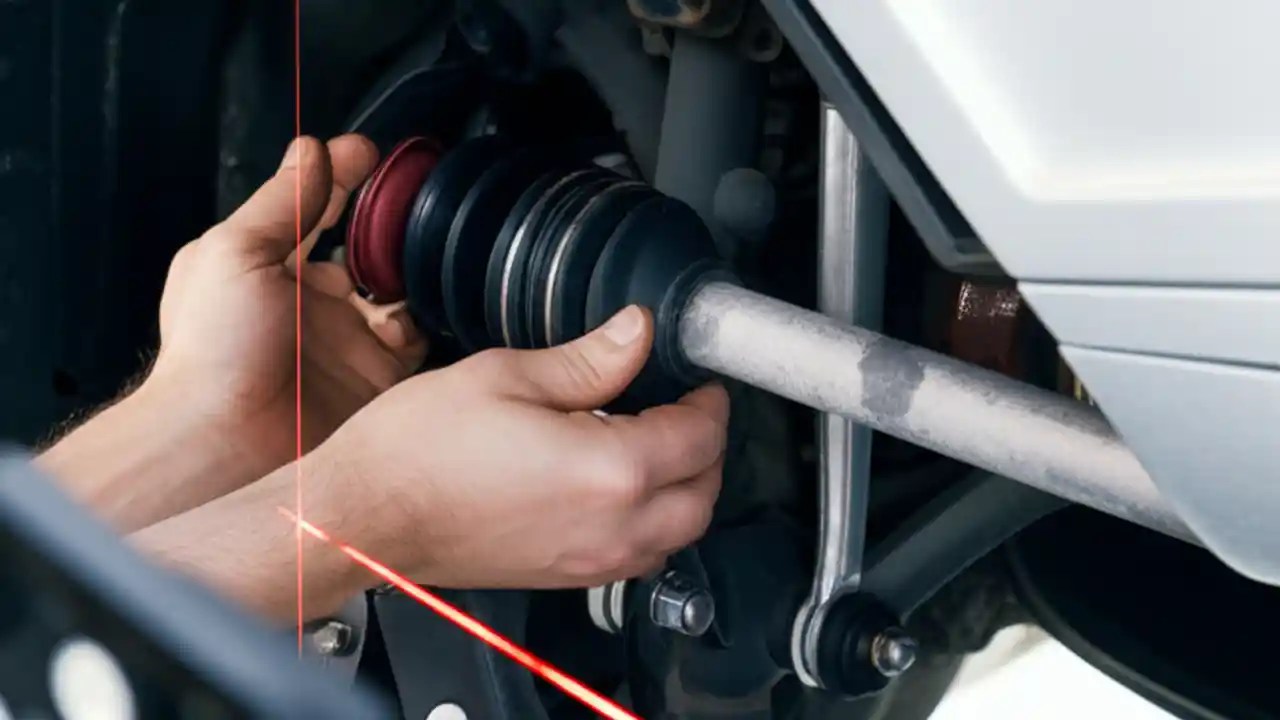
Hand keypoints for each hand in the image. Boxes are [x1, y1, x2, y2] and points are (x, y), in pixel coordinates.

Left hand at [151, 135, 424, 483]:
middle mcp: (315, 307)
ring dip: (416, 279)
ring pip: (404, 297)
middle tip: (413, 216)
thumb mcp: (236, 254)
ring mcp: (349, 345)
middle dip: (396, 234)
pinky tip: (425, 313)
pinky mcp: (380, 384)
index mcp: (273, 270)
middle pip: (371, 254)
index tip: (374, 153)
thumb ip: (283, 201)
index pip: (320, 208)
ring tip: (418, 268)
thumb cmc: (213, 351)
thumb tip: (315, 147)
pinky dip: (432, 325)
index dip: (349, 177)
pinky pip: (422, 347)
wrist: (224, 445)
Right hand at [311, 305, 729, 588]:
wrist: (365, 517)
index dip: (708, 401)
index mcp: (609, 470)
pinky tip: (619, 488)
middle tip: (688, 409)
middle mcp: (612, 527)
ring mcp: (590, 561)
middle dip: (708, 449)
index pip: (698, 437)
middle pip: (704, 495)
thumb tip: (637, 333)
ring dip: (685, 491)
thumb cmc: (417, 451)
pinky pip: (638, 556)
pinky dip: (652, 524)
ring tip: (659, 445)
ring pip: (679, 534)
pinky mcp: (565, 578)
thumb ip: (588, 360)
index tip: (699, 380)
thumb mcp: (506, 377)